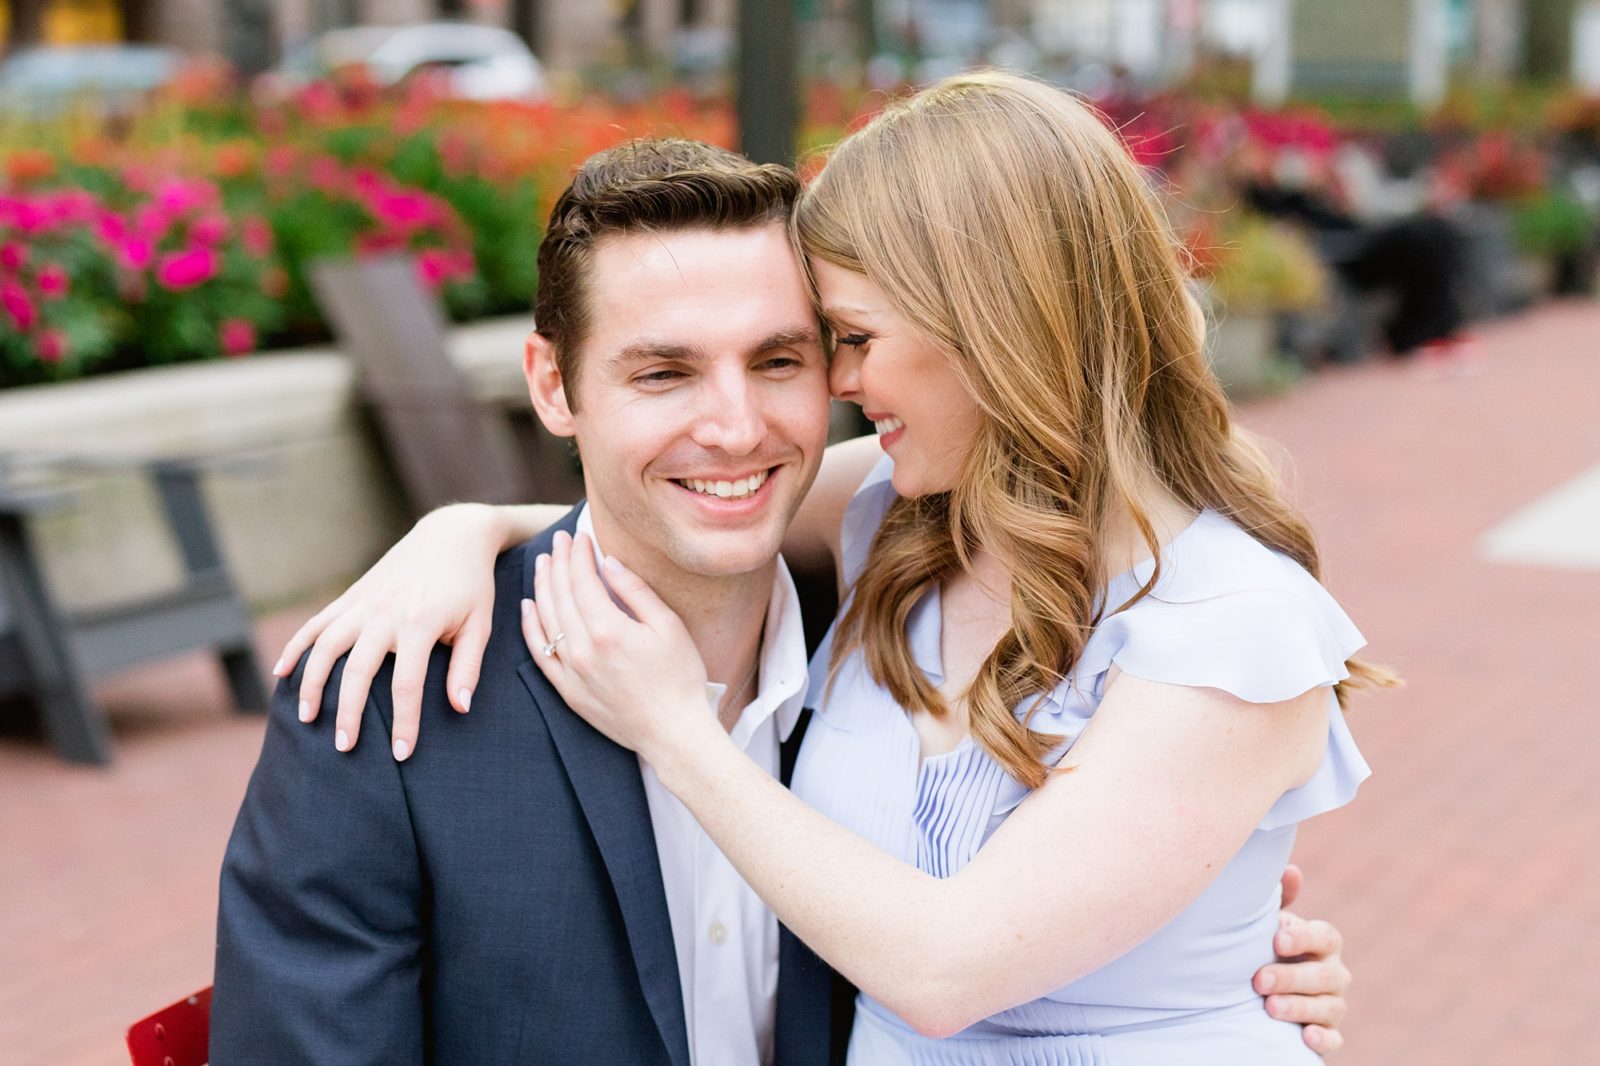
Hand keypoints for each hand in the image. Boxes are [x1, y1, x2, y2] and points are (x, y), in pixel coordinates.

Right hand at [275, 503, 504, 758]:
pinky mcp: (351, 596)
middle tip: (344, 747)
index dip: (404, 722)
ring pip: (325, 647)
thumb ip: (468, 667)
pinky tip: (281, 674)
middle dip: (348, 713)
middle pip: (356, 671)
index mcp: (420, 623)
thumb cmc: (472, 585)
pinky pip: (316, 624)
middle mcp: (385, 613)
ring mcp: (363, 603)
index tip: (402, 754)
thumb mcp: (480, 624)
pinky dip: (295, 647)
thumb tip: (460, 708)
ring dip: (311, 683)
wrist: (452, 535)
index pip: (406, 684)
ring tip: (306, 718)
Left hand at [520, 531, 717, 760]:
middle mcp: (582, 649)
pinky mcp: (568, 690)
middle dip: (557, 562)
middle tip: (558, 541)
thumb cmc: (679, 678)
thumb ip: (636, 591)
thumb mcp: (668, 627)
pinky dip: (530, 626)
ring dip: (541, 586)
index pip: (582, 580)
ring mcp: (571, 671)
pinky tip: (528, 606)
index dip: (578, 554)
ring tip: (542, 562)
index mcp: (608, 629)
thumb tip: (609, 562)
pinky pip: (539, 653)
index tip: (579, 535)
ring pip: (546, 619)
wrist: (672, 733)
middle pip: (560, 595)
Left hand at [1256, 865, 1349, 1054]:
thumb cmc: (1266, 950)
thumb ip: (1278, 900)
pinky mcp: (1327, 1034)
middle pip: (1324, 975)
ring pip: (1329, 1008)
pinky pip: (1334, 1039)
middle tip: (1259, 980)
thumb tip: (1291, 870)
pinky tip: (1306, 1037)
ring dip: (1300, 1008)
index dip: (1304, 938)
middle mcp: (1333, 973)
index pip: (1326, 936)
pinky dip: (1322, 1038)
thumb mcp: (1268, 926)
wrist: (1260, 993)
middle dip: (1292, 977)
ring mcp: (1333, 1005)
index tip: (1276, 940)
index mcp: (1322, 943)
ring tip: (1270, 1008)